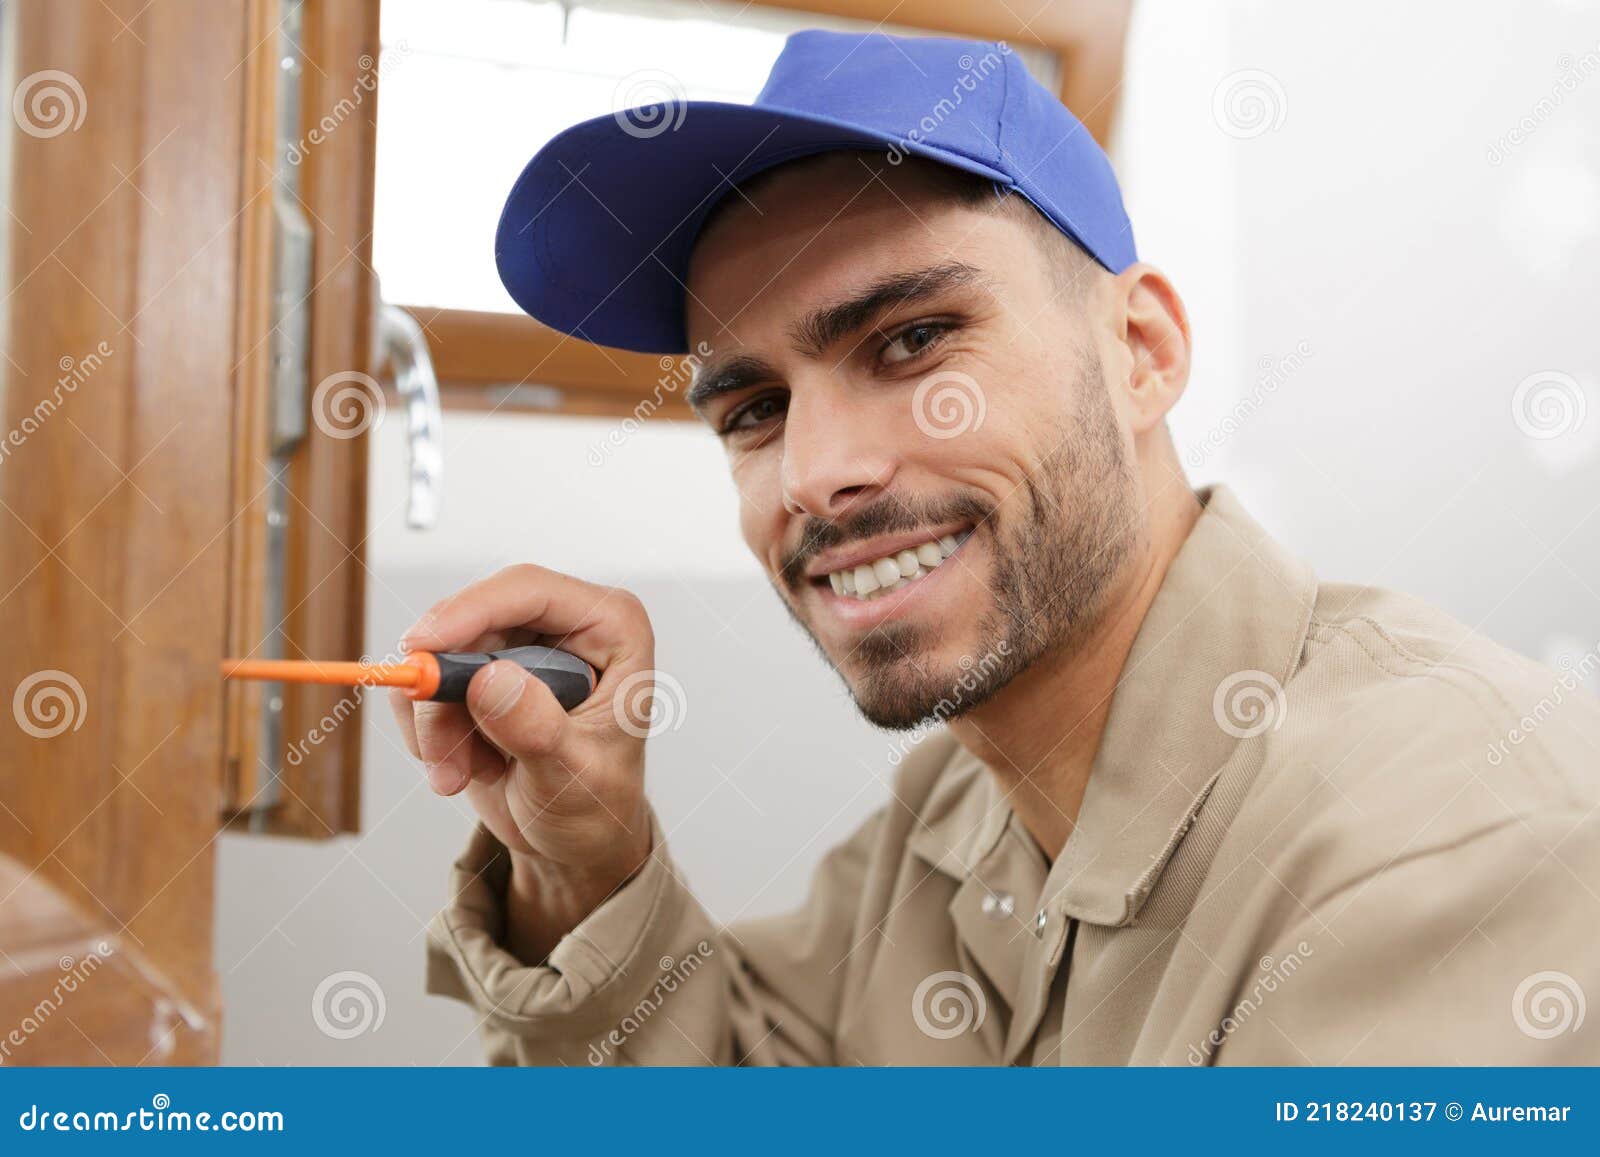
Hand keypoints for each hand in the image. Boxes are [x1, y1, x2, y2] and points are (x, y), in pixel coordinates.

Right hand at [391, 564, 654, 950]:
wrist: (575, 838)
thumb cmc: (596, 803)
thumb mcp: (574, 776)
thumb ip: (536, 729)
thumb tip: (489, 678)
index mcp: (610, 627)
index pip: (530, 591)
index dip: (471, 610)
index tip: (422, 647)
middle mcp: (562, 625)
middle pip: (471, 621)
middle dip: (442, 693)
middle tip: (439, 756)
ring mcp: (516, 647)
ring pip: (437, 657)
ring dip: (435, 724)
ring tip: (462, 775)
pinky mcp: (478, 673)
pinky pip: (423, 686)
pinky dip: (429, 732)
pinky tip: (464, 767)